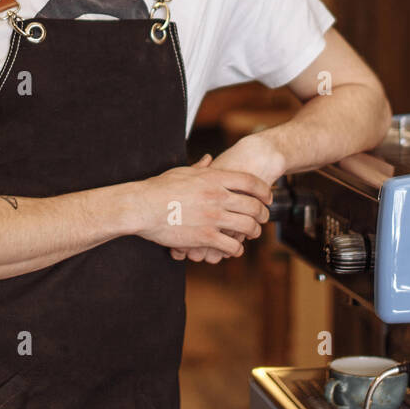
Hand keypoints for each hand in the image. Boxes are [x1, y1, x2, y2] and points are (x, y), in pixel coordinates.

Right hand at [169, 134, 286, 262]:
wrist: (142, 207)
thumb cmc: (159, 188)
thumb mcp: (182, 171)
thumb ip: (200, 167)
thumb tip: (208, 159)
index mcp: (214, 178)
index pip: (250, 182)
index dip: (263, 190)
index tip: (267, 196)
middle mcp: (218, 196)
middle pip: (253, 205)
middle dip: (262, 213)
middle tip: (263, 217)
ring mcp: (213, 217)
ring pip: (247, 227)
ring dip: (253, 231)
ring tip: (252, 233)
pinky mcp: (205, 237)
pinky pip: (231, 245)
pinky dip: (236, 248)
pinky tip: (234, 249)